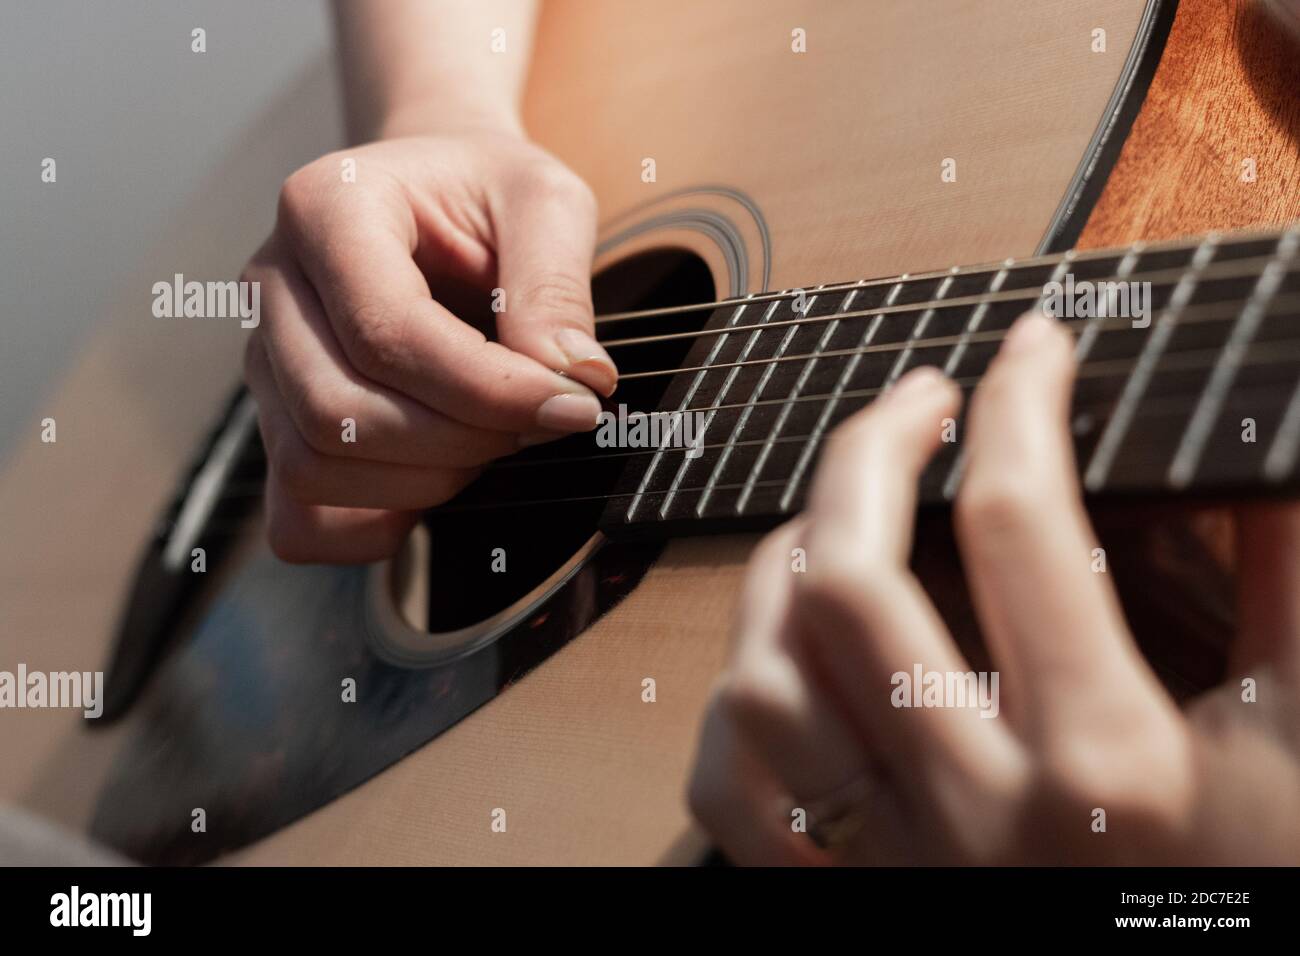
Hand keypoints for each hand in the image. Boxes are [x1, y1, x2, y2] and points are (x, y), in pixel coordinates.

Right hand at [241, 131, 614, 562]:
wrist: (435, 193)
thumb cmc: (487, 193)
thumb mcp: (544, 203)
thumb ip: (557, 286)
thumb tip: (574, 380)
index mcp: (327, 207)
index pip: (388, 334)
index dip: (490, 390)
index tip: (576, 405)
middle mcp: (273, 285)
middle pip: (337, 413)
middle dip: (457, 442)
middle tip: (537, 423)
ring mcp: (263, 359)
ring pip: (313, 466)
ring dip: (424, 482)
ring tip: (492, 439)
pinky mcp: (276, 418)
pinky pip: (297, 514)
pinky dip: (371, 525)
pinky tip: (437, 484)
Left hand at [689, 313, 1299, 864]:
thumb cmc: (1241, 885)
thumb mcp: (1297, 745)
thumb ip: (1285, 592)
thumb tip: (1255, 462)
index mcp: (1105, 765)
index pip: (1023, 530)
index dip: (1022, 404)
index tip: (1033, 348)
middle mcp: (975, 813)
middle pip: (851, 582)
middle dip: (871, 452)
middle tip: (917, 398)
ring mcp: (888, 863)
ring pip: (765, 673)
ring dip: (788, 563)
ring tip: (843, 514)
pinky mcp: (833, 899)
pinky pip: (729, 786)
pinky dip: (739, 693)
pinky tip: (784, 650)